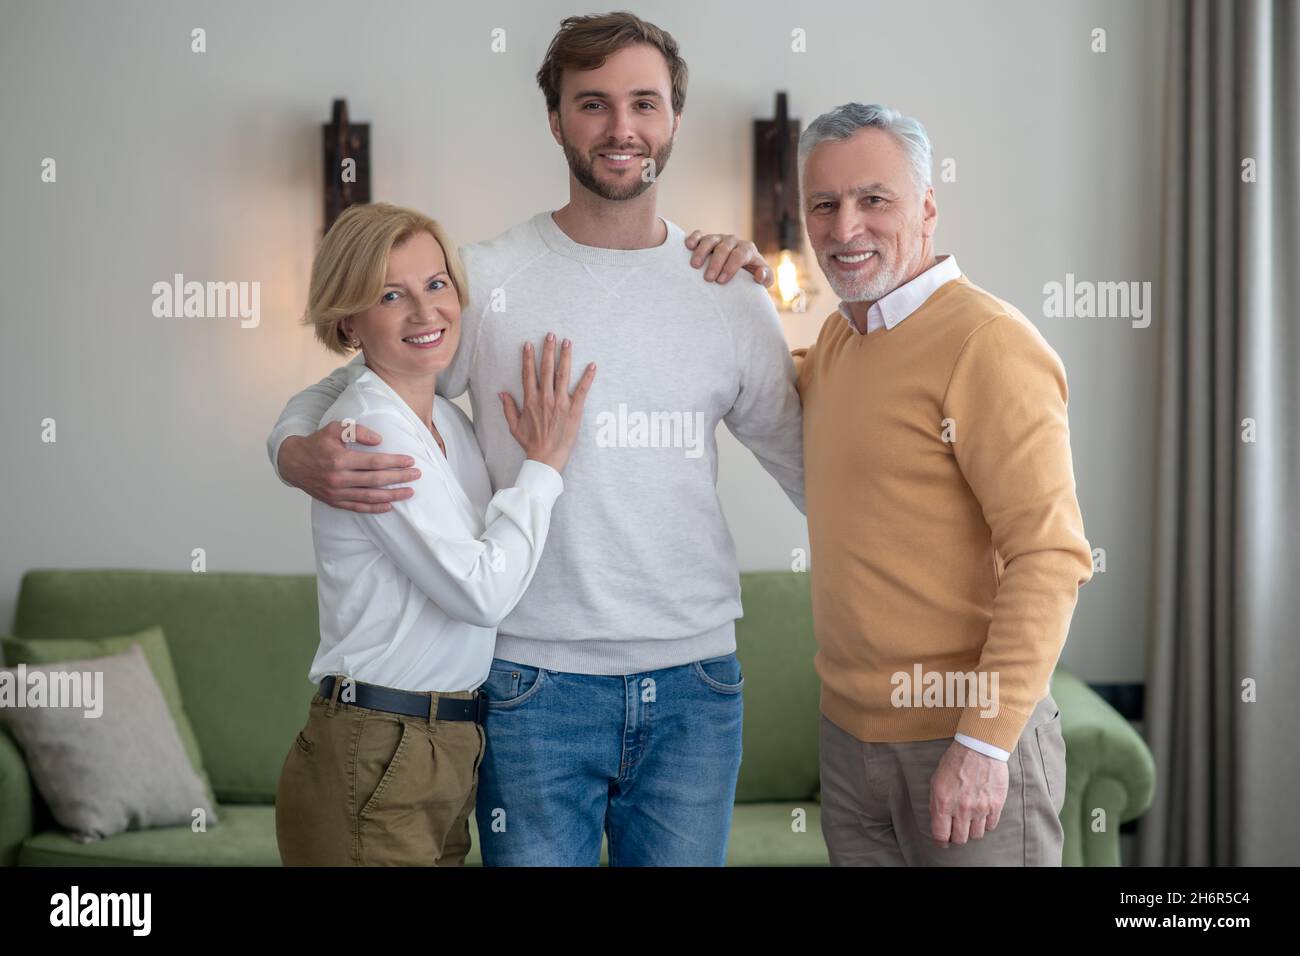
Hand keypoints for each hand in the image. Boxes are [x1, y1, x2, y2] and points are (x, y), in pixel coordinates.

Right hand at [278, 422, 420, 513]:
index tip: (409, 460)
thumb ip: (356, 431)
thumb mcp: (333, 428)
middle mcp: (339, 478)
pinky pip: (358, 508)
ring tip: (409, 492)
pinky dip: (375, 508)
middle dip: (399, 478)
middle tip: (416, 475)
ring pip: (370, 497)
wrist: (292, 462)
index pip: (374, 462)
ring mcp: (337, 492)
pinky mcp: (334, 501)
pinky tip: (389, 506)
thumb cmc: (316, 443)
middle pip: (376, 480)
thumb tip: (379, 440)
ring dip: (392, 495)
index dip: (394, 462)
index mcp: (339, 459)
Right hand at [499, 332, 595, 473]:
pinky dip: (588, 377)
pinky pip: (582, 390)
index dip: (528, 358)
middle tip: (551, 335)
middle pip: (546, 369)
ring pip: (562, 374)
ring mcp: (560, 403)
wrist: (545, 457)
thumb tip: (501, 393)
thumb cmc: (531, 443)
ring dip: (565, 357)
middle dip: (548, 350)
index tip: (529, 345)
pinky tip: (592, 365)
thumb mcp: (514, 426)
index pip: (528, 374)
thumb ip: (508, 408)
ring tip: (567, 342)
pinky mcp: (574, 410)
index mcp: (530, 400)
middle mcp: (545, 398)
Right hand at [684, 230, 774, 286]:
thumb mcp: (763, 279)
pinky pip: (699, 234)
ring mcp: (719, 239)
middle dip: (715, 263)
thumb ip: (766, 278)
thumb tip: (760, 275)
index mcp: (747, 249)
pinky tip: (688, 246)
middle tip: (708, 279)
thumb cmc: (750, 276)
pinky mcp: (706, 238)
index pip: (739, 255)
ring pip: (710, 240)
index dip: (731, 267)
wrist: (739, 269)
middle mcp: (733, 241)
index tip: (721, 281)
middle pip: (724, 248)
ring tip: (695, 265)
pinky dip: (694, 238)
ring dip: (702, 252)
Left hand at [928, 741, 1008, 847]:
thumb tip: (938, 822)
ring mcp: (980, 808)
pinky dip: (985, 824)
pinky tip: (982, 814)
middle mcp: (962, 808)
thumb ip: (936, 803)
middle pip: (960, 839)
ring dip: (971, 831)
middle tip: (956, 830)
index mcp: (944, 802)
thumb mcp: (936, 780)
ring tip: (969, 821)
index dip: (941, 841)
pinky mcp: (995, 805)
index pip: (941, 834)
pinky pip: (990, 826)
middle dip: (956, 837)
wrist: (979, 747)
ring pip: (976, 835)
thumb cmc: (955, 761)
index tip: (943, 840)